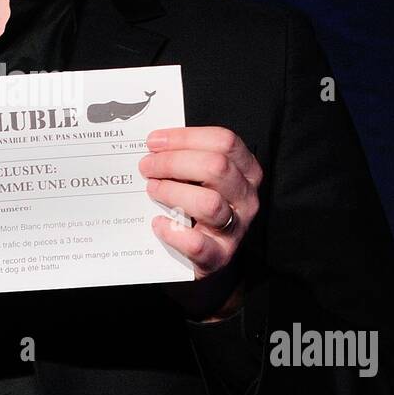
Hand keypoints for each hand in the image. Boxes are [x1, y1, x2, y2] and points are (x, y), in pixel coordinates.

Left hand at [138, 126, 262, 320]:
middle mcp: (246, 197)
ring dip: (172, 193)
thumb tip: (153, 145)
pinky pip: (197, 243)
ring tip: (152, 191)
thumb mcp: (200, 178)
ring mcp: (236, 228)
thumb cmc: (197, 208)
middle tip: (147, 167)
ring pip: (209, 203)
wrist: (203, 257)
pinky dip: (173, 231)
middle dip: (174, 162)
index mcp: (245, 171)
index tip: (154, 141)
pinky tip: (158, 223)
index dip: (186, 137)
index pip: (224, 142)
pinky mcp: (219, 256)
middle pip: (217, 167)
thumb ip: (186, 158)